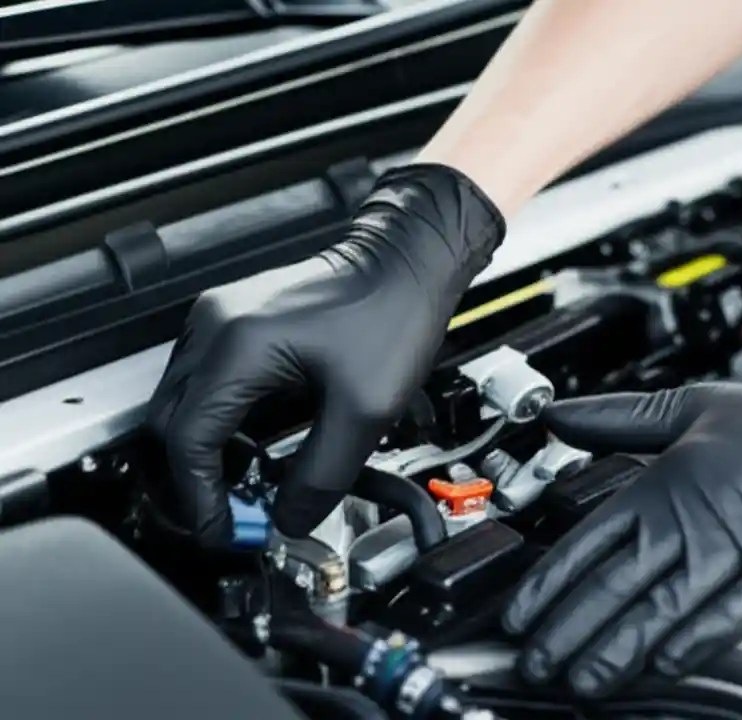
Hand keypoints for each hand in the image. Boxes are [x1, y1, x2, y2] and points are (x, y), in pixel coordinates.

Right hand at [147, 165, 503, 545]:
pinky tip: (254, 447)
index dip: (200, 497)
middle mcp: (217, 327)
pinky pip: (207, 383)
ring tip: (246, 490)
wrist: (411, 261)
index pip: (188, 439)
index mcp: (239, 346)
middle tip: (231, 518)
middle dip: (196, 479)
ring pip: (184, 403)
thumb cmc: (393, 313)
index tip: (222, 530)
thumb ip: (322, 475)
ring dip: (206, 451)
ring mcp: (222, 319)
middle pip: (171, 423)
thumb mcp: (366, 410)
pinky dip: (220, 423)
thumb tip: (290, 518)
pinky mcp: (239, 321)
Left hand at [502, 319, 741, 697]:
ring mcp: (737, 549)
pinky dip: (694, 642)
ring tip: (582, 683)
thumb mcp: (696, 405)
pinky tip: (664, 666)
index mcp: (667, 480)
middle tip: (534, 667)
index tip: (521, 616)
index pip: (590, 539)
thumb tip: (557, 415)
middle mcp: (693, 518)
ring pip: (661, 609)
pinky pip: (728, 616)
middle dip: (567, 631)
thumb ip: (620, 418)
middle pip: (613, 584)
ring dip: (616, 651)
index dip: (550, 584)